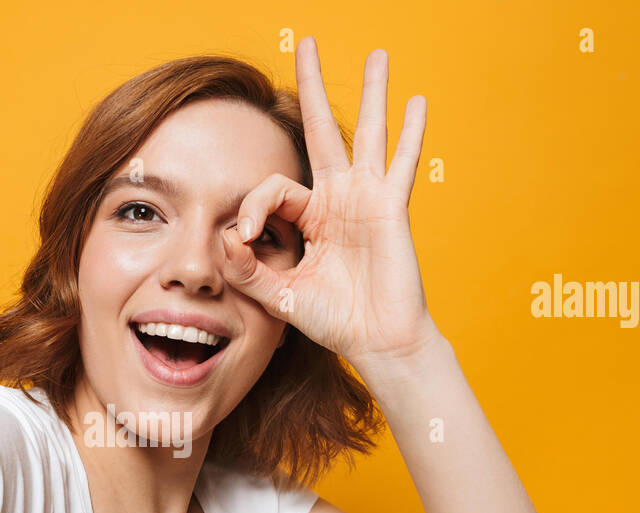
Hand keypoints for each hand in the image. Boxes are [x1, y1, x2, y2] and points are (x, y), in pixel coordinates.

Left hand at [221, 39, 438, 365]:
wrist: (376, 342)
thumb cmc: (335, 321)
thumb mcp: (278, 295)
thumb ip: (248, 270)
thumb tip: (224, 238)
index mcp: (310, 218)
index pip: (272, 190)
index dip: (252, 209)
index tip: (246, 240)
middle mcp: (339, 200)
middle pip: (322, 131)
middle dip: (311, 88)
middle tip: (306, 43)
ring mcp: (367, 199)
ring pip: (366, 135)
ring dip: (372, 93)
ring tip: (378, 54)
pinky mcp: (391, 209)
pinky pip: (401, 164)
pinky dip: (410, 134)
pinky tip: (415, 102)